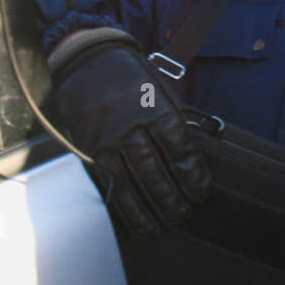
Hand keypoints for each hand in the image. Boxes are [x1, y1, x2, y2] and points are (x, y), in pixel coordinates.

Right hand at [49, 27, 209, 236]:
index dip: (192, 175)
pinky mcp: (85, 148)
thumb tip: (188, 154)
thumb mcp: (157, 87)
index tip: (200, 192)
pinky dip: (118, 204)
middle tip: (183, 214)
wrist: (84, 58)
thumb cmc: (127, 74)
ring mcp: (105, 139)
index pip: (180, 150)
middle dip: (171, 198)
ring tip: (159, 226)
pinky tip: (129, 218)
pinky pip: (104, 182)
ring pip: (129, 182)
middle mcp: (130, 126)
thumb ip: (171, 119)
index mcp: (155, 107)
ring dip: (146, 209)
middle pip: (155, 171)